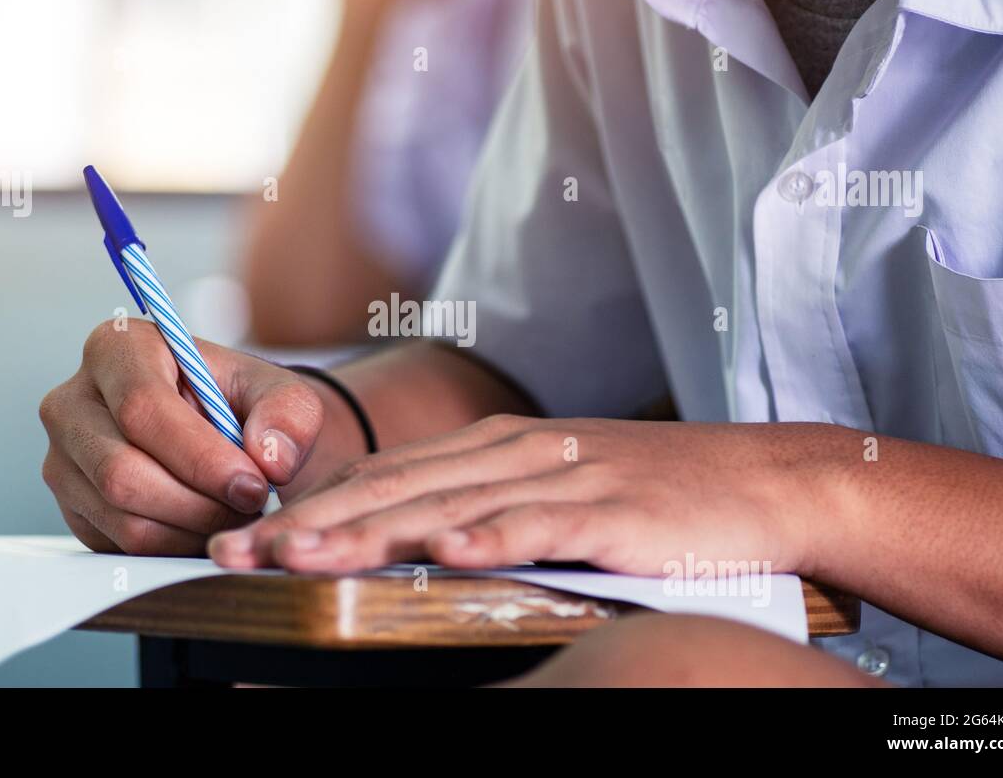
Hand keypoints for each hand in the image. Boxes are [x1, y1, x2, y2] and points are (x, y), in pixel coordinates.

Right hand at [39, 320, 323, 555]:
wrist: (224, 433)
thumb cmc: (244, 404)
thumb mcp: (280, 393)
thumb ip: (288, 415)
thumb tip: (269, 460)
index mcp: (117, 348)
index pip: (143, 408)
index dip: (201, 457)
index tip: (252, 486)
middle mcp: (73, 401)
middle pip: (122, 471)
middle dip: (198, 502)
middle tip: (249, 507)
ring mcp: (63, 458)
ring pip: (122, 515)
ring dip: (191, 529)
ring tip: (234, 514)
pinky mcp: (72, 505)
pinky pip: (119, 543)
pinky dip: (174, 545)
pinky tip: (206, 525)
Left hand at [209, 416, 845, 574]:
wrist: (759, 480)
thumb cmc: (652, 494)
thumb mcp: (556, 486)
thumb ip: (486, 505)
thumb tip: (418, 542)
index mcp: (497, 447)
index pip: (387, 476)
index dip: (314, 507)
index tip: (251, 539)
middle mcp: (517, 453)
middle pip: (399, 488)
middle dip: (314, 522)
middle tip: (244, 553)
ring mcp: (564, 477)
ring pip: (451, 505)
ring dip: (374, 531)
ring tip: (310, 556)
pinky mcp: (613, 510)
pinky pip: (544, 525)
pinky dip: (494, 537)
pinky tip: (450, 553)